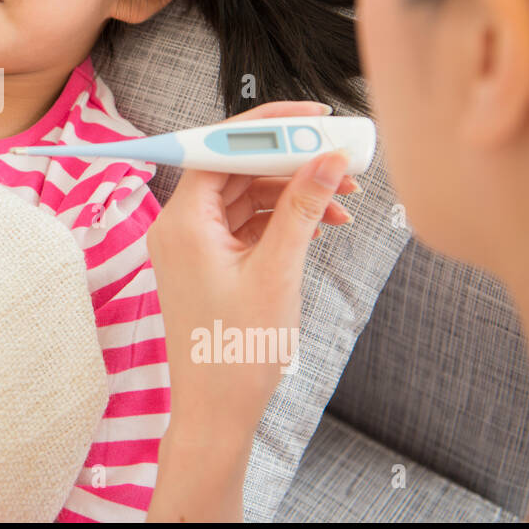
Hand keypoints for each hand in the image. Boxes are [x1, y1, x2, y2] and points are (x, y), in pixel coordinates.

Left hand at [146, 101, 357, 442]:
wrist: (217, 412)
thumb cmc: (237, 350)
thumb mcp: (278, 271)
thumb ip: (303, 209)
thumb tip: (328, 157)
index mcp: (182, 221)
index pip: (220, 146)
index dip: (268, 125)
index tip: (314, 116)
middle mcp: (181, 225)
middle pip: (237, 167)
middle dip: (292, 159)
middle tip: (343, 157)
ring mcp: (195, 244)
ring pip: (248, 194)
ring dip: (295, 191)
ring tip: (347, 199)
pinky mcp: (211, 261)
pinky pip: (249, 222)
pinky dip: (285, 219)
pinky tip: (326, 223)